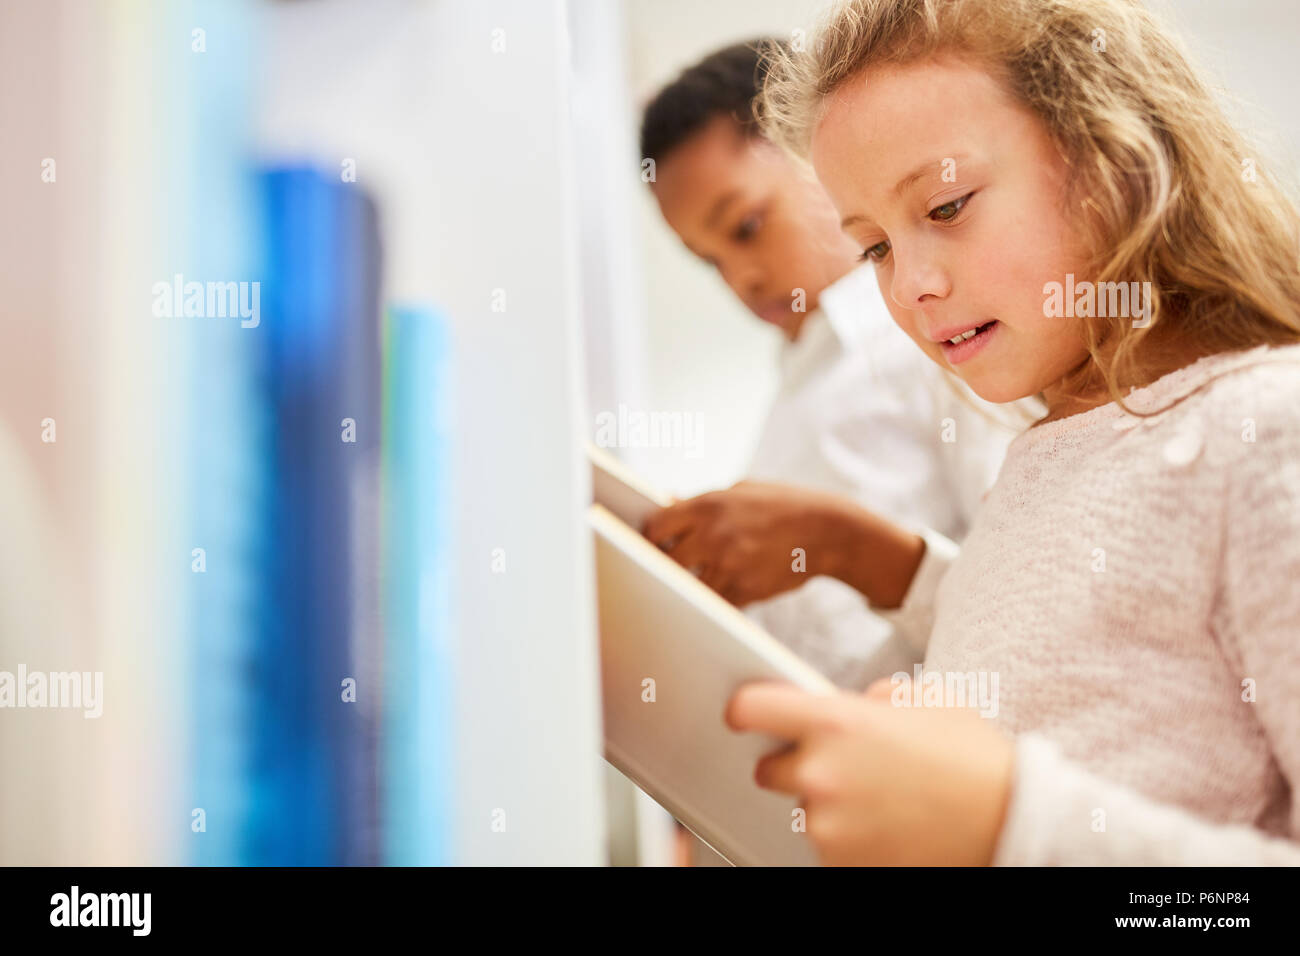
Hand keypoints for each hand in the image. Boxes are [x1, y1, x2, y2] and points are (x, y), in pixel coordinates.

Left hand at [641, 480, 841, 605]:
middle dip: (668, 563)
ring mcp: (730, 565)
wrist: (827, 531)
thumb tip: (667, 502)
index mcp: (709, 505)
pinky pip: (717, 601)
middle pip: (668, 561)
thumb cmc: (782, 505)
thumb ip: (702, 501)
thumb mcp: (741, 491)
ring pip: (690, 585)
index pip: (657, 525)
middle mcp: (715, 535)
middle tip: (674, 564)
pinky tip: (727, 584)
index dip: (652, 536)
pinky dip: (717, 597)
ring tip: (705, 574)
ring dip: (693, 583)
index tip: (654, 542)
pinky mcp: (747, 590)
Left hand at [725, 679, 1014, 865]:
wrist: (1013, 820)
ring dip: (826, 805)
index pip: (750, 708)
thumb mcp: (923, 698)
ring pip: (803, 810)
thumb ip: (871, 696)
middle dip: (793, 765)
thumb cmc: (971, 755)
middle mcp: (821, 773)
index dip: (747, 708)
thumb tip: (850, 703)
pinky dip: (848, 839)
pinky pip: (827, 846)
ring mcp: (828, 824)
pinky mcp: (843, 864)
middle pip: (767, 769)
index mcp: (834, 721)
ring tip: (881, 799)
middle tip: (838, 766)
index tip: (748, 713)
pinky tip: (886, 825)